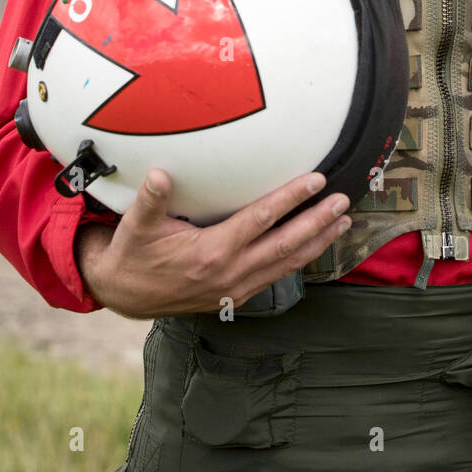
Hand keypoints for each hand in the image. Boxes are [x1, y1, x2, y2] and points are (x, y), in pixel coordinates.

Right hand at [75, 170, 350, 318]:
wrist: (126, 294)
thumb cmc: (134, 253)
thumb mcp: (136, 226)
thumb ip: (150, 200)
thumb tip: (159, 175)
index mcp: (212, 252)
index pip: (261, 219)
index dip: (291, 198)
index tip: (315, 180)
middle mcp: (230, 273)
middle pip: (286, 244)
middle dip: (318, 221)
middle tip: (344, 201)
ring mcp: (236, 288)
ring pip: (287, 263)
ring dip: (318, 242)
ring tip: (343, 223)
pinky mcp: (237, 296)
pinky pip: (277, 275)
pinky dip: (300, 260)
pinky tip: (315, 246)